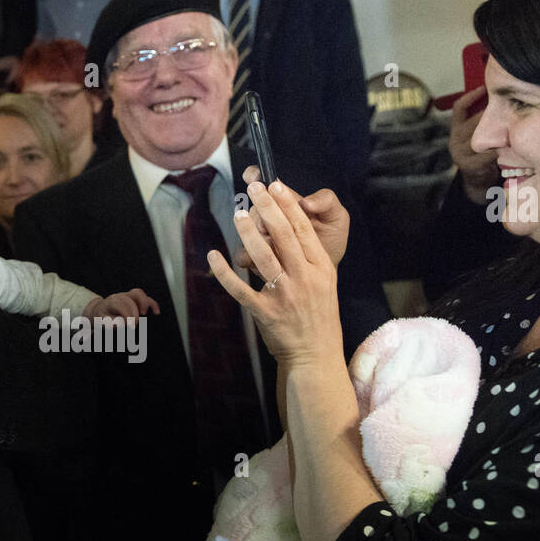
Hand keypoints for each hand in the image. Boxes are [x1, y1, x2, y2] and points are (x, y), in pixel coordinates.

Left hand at [83, 289, 159, 320]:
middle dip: (133, 312)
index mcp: (110, 302)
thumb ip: (109, 323)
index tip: (130, 325)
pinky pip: (146, 297)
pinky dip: (152, 304)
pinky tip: (156, 312)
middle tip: (134, 325)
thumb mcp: (101, 322)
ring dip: (143, 303)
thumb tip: (119, 324)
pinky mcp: (135, 299)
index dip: (126, 313)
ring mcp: (128, 296)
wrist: (100, 310)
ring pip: (138, 293)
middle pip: (129, 299)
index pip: (120, 304)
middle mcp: (119, 296)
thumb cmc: (102, 317)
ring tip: (143, 314)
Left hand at [210, 178, 343, 367]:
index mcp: (321, 268)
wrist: (316, 355)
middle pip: (284, 235)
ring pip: (263, 256)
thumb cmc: (319, 317)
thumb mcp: (325, 283)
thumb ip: (309, 258)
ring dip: (248, 233)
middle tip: (254, 188)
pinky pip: (240, 288)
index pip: (303, 229)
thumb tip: (289, 227)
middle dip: (268, 208)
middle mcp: (304, 278)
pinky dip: (225, 272)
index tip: (276, 184)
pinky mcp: (265, 312)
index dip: (288, 204)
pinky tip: (214, 256)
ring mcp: (284, 295)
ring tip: (238, 214)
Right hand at [233, 166, 349, 269]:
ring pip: (248, 230)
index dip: (255, 177)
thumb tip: (306, 202)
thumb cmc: (330, 241)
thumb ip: (326, 202)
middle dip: (264, 215)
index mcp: (287, 202)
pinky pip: (244, 254)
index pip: (265, 183)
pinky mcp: (254, 257)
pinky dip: (250, 256)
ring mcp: (260, 236)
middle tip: (280, 225)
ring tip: (278, 246)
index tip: (255, 181)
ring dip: (259, 236)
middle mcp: (270, 217)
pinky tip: (269, 261)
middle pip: (255, 207)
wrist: (325, 273)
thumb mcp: (337, 218)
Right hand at [448, 86, 499, 201]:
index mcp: (456, 128)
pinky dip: (496, 152)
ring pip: (478, 137)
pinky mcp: (467, 165)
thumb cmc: (484, 153)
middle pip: (473, 121)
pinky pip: (484, 155)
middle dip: (491, 115)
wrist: (478, 180)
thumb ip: (485, 119)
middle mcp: (455, 139)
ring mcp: (459, 152)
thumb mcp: (479, 134)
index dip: (471, 96)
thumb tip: (504, 96)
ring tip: (511, 129)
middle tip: (509, 107)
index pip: (459, 107)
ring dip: (496, 134)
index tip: (484, 87)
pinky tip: (506, 149)